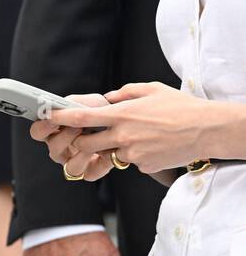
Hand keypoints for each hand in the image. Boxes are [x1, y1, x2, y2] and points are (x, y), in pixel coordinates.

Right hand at [29, 92, 113, 181]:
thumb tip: (56, 107)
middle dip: (65, 137)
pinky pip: (89, 174)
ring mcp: (73, 162)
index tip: (51, 117)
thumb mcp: (87, 102)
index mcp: (52, 131)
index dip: (43, 126)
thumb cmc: (101, 111)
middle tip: (77, 126)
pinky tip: (107, 151)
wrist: (124, 123)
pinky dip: (99, 163)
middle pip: (53, 149)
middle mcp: (60, 148)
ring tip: (94, 138)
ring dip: (82, 152)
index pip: (37, 132)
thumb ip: (71, 103)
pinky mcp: (90, 172)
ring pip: (70, 166)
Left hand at [48, 81, 229, 173]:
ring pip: (107, 155)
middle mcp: (123, 135)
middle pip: (85, 144)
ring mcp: (133, 153)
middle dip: (79, 142)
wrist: (208, 129)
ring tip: (127, 138)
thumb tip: (107, 98)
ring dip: (108, 149)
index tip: (47, 116)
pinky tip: (150, 146)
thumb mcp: (150, 89)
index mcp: (121, 114)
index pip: (80, 118)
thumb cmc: (181, 107)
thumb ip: (124, 92)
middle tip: (84, 136)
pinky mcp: (144, 165)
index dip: (59, 118)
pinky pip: (129, 162)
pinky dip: (133, 156)